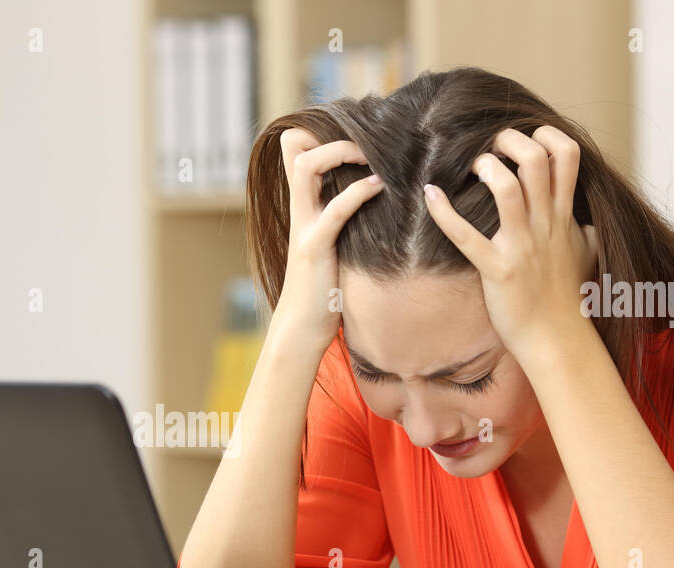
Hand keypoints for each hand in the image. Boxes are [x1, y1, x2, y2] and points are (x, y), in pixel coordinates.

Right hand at [274, 127, 384, 352]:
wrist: (301, 326)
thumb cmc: (321, 288)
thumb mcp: (330, 244)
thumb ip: (339, 217)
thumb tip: (369, 197)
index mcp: (303, 207)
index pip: (295, 152)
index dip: (319, 135)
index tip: (356, 141)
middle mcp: (299, 211)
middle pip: (297, 149)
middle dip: (334, 137)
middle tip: (368, 145)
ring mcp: (305, 228)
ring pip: (307, 168)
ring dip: (341, 153)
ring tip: (372, 158)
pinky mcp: (316, 248)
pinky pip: (334, 211)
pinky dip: (357, 193)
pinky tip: (378, 187)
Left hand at [422, 126, 598, 359]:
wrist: (558, 339)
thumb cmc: (569, 298)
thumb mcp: (587, 257)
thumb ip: (585, 234)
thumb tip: (588, 225)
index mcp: (563, 217)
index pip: (568, 156)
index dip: (547, 135)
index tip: (528, 138)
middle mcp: (545, 225)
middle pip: (535, 160)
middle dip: (509, 140)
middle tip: (491, 144)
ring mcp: (521, 246)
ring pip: (507, 187)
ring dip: (486, 166)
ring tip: (473, 165)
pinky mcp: (496, 269)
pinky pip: (465, 236)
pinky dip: (443, 212)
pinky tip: (429, 194)